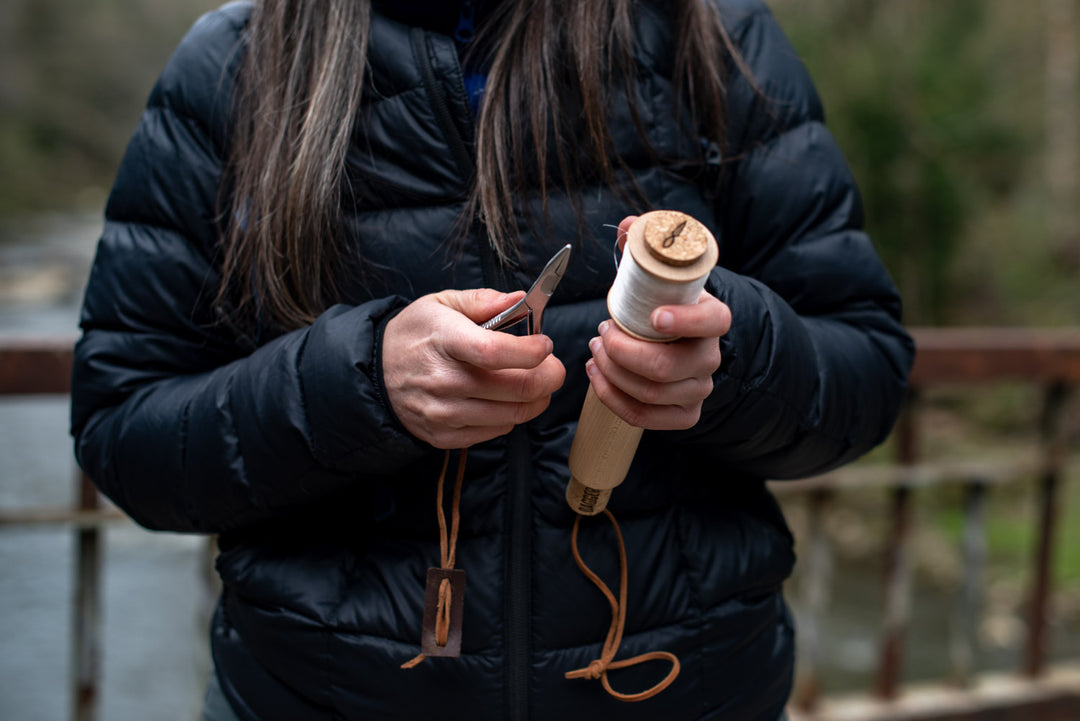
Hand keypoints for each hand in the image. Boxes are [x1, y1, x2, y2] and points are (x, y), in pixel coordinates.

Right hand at [383, 289, 565, 448]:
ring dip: (537, 398)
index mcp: (443, 340)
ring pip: (513, 413)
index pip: (494, 352)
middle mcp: (442, 380)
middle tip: (553, 366)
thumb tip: (519, 300)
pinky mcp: (445, 436)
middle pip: (515, 388)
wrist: (375, 374)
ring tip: (536, 382)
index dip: (530, 351)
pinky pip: (497, 430)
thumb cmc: (414, 335)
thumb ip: (482, 300)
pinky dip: (512, 415)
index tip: (545, 344)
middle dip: (548, 377)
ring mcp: (443, 413)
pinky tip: (506, 398)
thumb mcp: (441, 304)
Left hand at [586, 216, 731, 429]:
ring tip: (594, 352)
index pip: (711, 320)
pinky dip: (614, 399)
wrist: (673, 340)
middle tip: (600, 333)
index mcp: (713, 317)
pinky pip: (646, 418)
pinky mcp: (683, 414)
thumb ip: (642, 247)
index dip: (684, 321)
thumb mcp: (655, 274)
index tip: (653, 317)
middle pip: (667, 367)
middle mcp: (710, 357)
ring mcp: (698, 389)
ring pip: (652, 393)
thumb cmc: (661, 304)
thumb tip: (629, 224)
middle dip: (622, 352)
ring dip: (612, 373)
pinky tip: (597, 377)